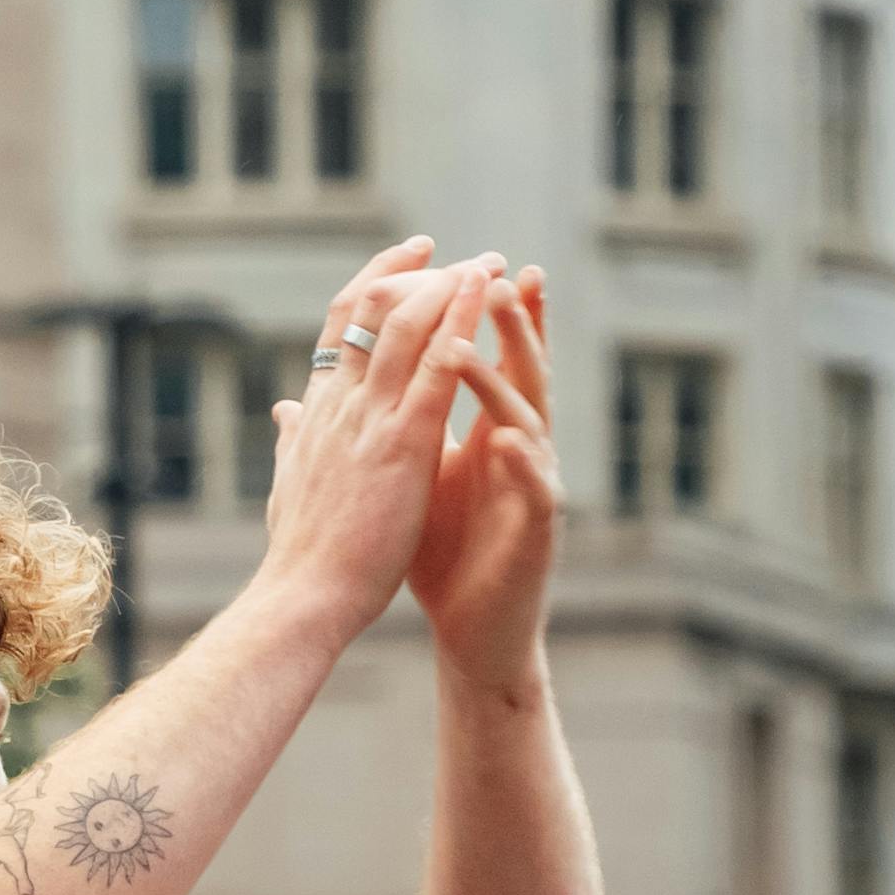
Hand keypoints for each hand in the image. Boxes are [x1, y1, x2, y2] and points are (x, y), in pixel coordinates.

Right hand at [258, 247, 500, 659]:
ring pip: (408, 326)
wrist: (302, 596)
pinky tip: (487, 302)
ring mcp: (369, 419)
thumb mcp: (289, 482)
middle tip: (461, 253)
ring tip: (490, 263)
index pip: (343, 326)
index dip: (377, 282)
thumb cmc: (299, 554)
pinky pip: (437, 370)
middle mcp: (339, 402)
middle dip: (421, 273)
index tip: (409, 255)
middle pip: (375, 310)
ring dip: (452, 287)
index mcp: (318, 412)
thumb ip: (292, 439)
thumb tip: (284, 410)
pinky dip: (462, 326)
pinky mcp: (402, 443)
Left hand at [408, 263, 561, 696]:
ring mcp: (533, 488)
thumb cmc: (446, 555)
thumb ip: (393, 428)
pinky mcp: (539, 532)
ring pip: (530, 420)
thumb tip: (355, 387)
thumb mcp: (411, 478)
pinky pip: (537, 489)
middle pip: (521, 373)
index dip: (487, 317)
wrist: (472, 630)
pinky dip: (524, 463)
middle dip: (511, 324)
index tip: (477, 264)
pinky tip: (509, 438)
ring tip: (480, 341)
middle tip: (497, 274)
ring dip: (507, 378)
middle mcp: (519, 451)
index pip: (492, 362)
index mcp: (489, 435)